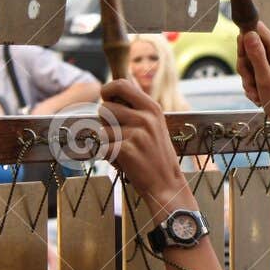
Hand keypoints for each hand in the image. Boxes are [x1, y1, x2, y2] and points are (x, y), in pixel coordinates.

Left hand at [97, 79, 185, 205]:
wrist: (167, 185)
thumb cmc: (157, 156)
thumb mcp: (155, 126)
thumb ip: (136, 110)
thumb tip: (109, 95)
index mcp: (152, 108)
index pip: (121, 84)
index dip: (107, 90)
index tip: (107, 99)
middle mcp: (145, 117)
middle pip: (105, 107)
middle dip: (105, 122)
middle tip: (120, 135)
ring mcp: (136, 133)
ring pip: (101, 128)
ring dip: (107, 141)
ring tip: (124, 149)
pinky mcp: (126, 150)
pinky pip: (102, 146)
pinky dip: (108, 156)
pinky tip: (123, 161)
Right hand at [237, 22, 269, 137]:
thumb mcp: (264, 78)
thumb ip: (256, 55)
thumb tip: (249, 33)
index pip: (258, 29)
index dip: (245, 39)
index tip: (242, 56)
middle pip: (250, 46)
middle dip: (245, 65)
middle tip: (250, 81)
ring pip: (250, 62)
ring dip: (248, 78)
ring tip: (256, 92)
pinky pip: (255, 72)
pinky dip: (253, 84)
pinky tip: (258, 95)